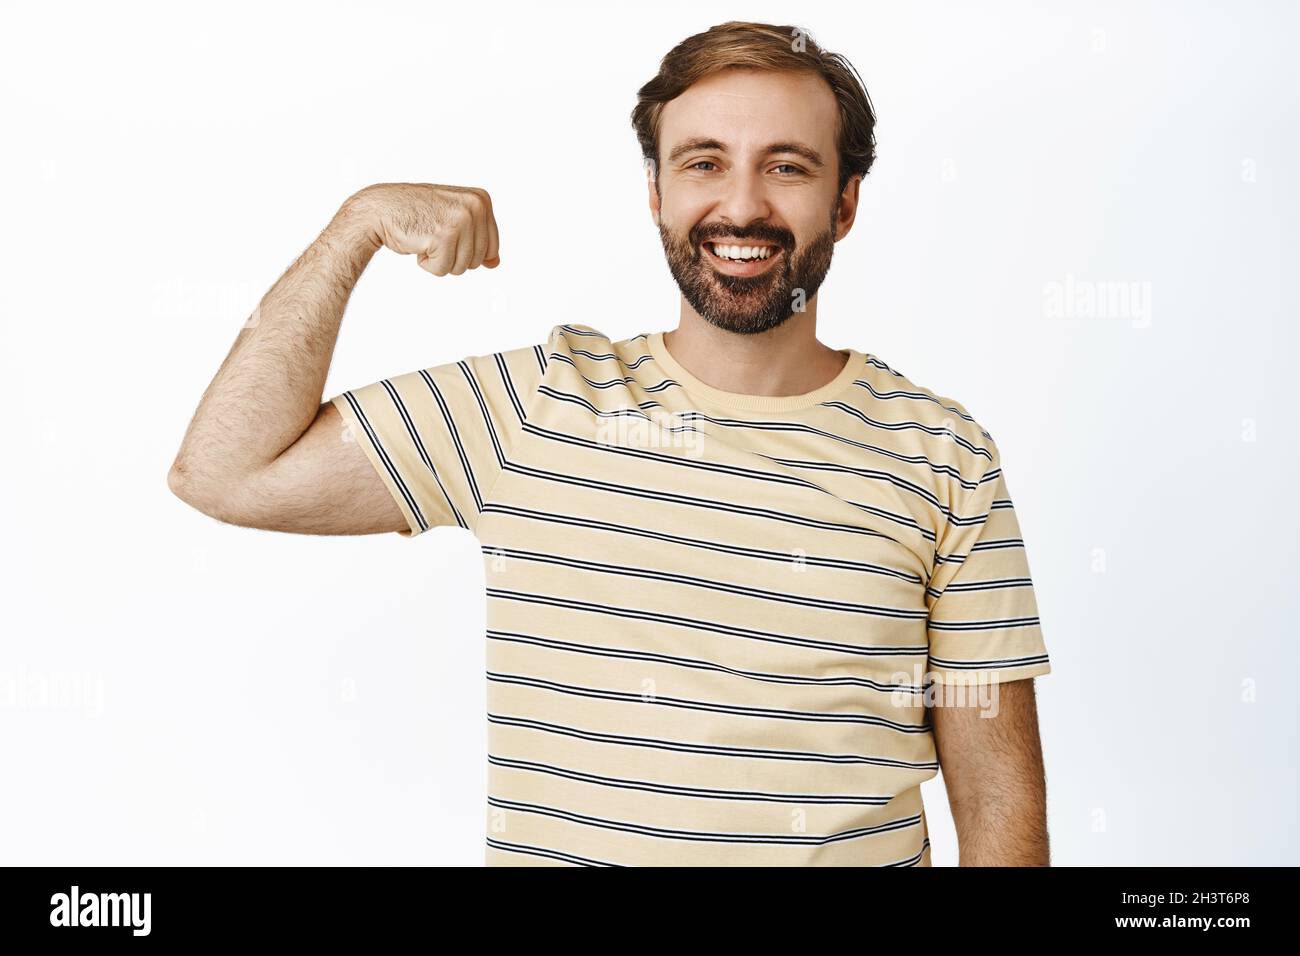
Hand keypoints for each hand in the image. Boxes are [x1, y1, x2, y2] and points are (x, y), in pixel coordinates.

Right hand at [345, 182, 499, 275]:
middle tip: (433, 235)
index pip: (491, 248)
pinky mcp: (444, 235)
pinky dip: (428, 264)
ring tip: (426, 238)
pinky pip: (443, 269)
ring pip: (462, 267)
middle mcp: (475, 206)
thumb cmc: (415, 214)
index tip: (446, 233)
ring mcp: (461, 220)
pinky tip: (418, 243)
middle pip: (477, 260)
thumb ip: (477, 239)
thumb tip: (495, 263)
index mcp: (481, 200)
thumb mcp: (453, 219)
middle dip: (453, 256)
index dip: (467, 251)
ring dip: (440, 260)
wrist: (380, 209)